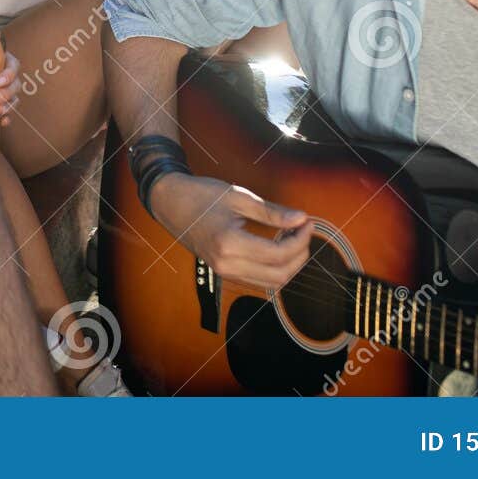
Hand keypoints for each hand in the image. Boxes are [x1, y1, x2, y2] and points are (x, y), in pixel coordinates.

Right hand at [149, 174, 312, 290]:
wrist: (170, 203)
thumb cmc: (201, 195)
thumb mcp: (238, 197)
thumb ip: (271, 212)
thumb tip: (300, 218)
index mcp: (230, 243)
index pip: (279, 253)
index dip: (300, 239)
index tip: (306, 222)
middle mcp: (227, 264)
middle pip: (279, 275)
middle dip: (299, 254)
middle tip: (303, 230)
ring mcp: (224, 272)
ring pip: (271, 283)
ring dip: (289, 265)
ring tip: (293, 239)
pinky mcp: (225, 272)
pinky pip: (258, 281)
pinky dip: (275, 269)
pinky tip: (278, 248)